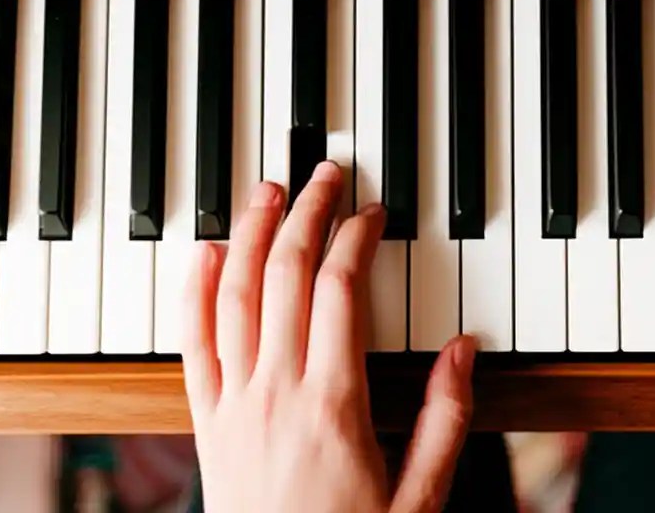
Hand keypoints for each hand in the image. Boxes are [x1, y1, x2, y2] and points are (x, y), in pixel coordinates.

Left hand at [181, 162, 476, 512]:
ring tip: (269, 189)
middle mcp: (275, 392)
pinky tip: (204, 251)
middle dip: (307, 213)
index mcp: (333, 404)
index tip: (372, 213)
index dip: (356, 238)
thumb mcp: (422, 496)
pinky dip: (193, 288)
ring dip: (251, 232)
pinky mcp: (204, 419)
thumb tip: (464, 347)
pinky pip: (191, 340)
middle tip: (325, 174)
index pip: (340, 290)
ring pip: (233, 294)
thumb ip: (445, 418)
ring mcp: (232, 403)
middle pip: (284, 274)